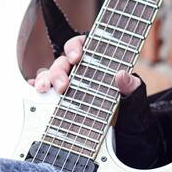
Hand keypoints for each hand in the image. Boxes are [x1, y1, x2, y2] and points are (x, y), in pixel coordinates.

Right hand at [26, 35, 142, 98]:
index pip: (81, 44)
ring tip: (45, 90)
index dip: (75, 47)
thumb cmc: (130, 104)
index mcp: (97, 60)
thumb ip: (130, 85)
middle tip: (63, 85)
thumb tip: (122, 75)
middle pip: (62, 62)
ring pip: (51, 75)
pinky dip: (39, 88)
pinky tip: (36, 91)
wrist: (127, 127)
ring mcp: (70, 84)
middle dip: (59, 71)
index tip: (76, 57)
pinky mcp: (61, 100)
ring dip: (46, 80)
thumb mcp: (135, 94)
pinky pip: (46, 91)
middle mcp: (80, 70)